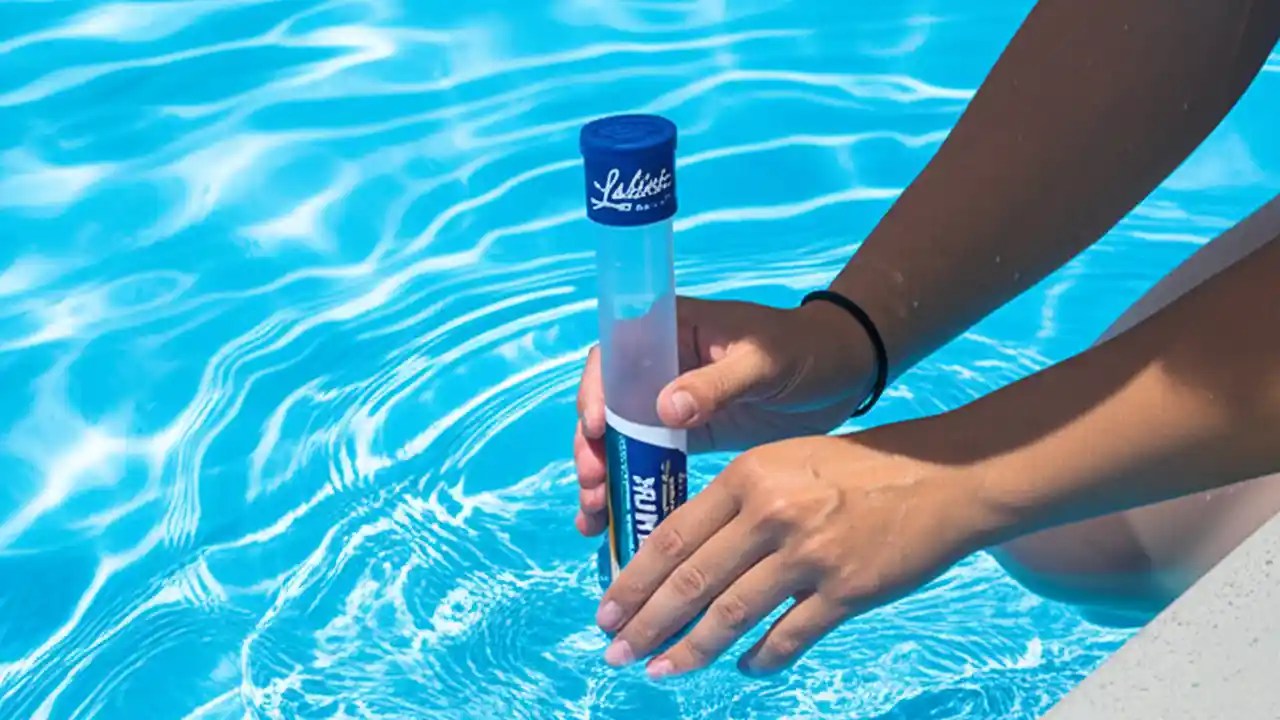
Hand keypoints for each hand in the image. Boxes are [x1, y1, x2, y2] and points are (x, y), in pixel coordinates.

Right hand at [574, 296, 875, 535]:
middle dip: (592, 448)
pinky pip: (648, 461)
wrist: (845, 374)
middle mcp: (661, 366)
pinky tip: (617, 522)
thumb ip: (718, 382)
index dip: (595, 390)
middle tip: (595, 486)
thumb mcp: (764, 361)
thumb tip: (664, 408)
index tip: (594, 429)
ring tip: (596, 516)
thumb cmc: (805, 350)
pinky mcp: (687, 436)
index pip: (614, 354)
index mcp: (671, 330)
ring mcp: (670, 403)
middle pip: (607, 405)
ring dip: (604, 475)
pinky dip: (631, 489)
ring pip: (620, 439)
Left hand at [591, 431, 999, 677]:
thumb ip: (735, 502)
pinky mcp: (847, 590)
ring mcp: (810, 555)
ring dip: (690, 651)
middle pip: (692, 582)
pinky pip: (787, 638)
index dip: (633, 579)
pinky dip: (759, 659)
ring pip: (731, 617)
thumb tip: (681, 558)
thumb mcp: (785, 462)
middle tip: (616, 652)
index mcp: (749, 475)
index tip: (608, 609)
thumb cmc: (858, 468)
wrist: (941, 477)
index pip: (672, 536)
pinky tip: (742, 667)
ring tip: (662, 671)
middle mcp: (772, 513)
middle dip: (646, 623)